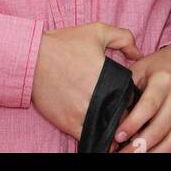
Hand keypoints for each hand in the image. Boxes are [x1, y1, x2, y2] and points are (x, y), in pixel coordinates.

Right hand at [31, 22, 140, 139]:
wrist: (31, 56)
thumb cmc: (63, 43)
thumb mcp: (97, 31)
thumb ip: (123, 38)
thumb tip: (139, 53)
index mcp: (108, 78)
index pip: (133, 100)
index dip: (136, 103)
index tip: (133, 102)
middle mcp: (98, 99)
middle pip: (122, 119)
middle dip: (126, 119)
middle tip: (127, 118)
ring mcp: (83, 114)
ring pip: (107, 132)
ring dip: (113, 132)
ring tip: (113, 127)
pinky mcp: (68, 124)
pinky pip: (89, 138)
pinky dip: (96, 138)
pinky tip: (98, 133)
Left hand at [114, 40, 170, 152]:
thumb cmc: (165, 65)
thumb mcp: (143, 67)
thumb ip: (129, 88)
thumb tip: (116, 114)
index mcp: (164, 81)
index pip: (147, 107)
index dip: (132, 124)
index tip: (118, 137)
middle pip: (159, 129)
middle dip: (139, 146)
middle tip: (123, 152)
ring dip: (154, 153)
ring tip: (137, 155)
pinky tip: (161, 154)